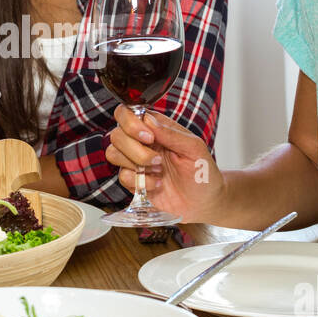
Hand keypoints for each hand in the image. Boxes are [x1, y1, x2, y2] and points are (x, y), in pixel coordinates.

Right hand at [105, 106, 224, 221]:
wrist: (204, 203)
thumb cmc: (202, 172)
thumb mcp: (194, 148)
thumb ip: (171, 133)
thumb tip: (148, 121)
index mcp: (156, 128)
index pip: (128, 114)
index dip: (131, 124)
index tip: (149, 138)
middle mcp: (142, 143)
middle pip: (117, 135)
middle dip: (135, 149)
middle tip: (158, 159)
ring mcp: (136, 162)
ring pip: (114, 154)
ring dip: (136, 164)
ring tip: (159, 170)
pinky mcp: (134, 181)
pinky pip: (122, 176)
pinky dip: (140, 181)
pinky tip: (157, 184)